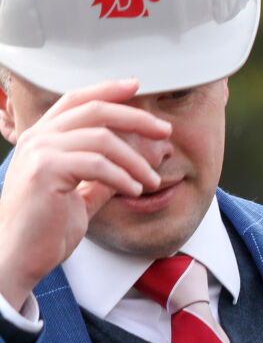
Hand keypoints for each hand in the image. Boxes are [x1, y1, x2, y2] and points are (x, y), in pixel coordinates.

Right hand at [0, 80, 169, 309]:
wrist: (19, 256)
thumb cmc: (44, 229)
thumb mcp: (80, 196)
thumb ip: (101, 178)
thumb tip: (130, 168)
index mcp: (42, 138)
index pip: (77, 100)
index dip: (107, 90)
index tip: (136, 86)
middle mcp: (37, 138)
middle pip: (94, 110)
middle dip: (136, 117)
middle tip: (164, 131)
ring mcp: (39, 152)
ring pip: (101, 138)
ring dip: (135, 158)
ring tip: (152, 179)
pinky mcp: (45, 170)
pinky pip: (96, 163)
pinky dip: (122, 175)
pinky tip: (135, 189)